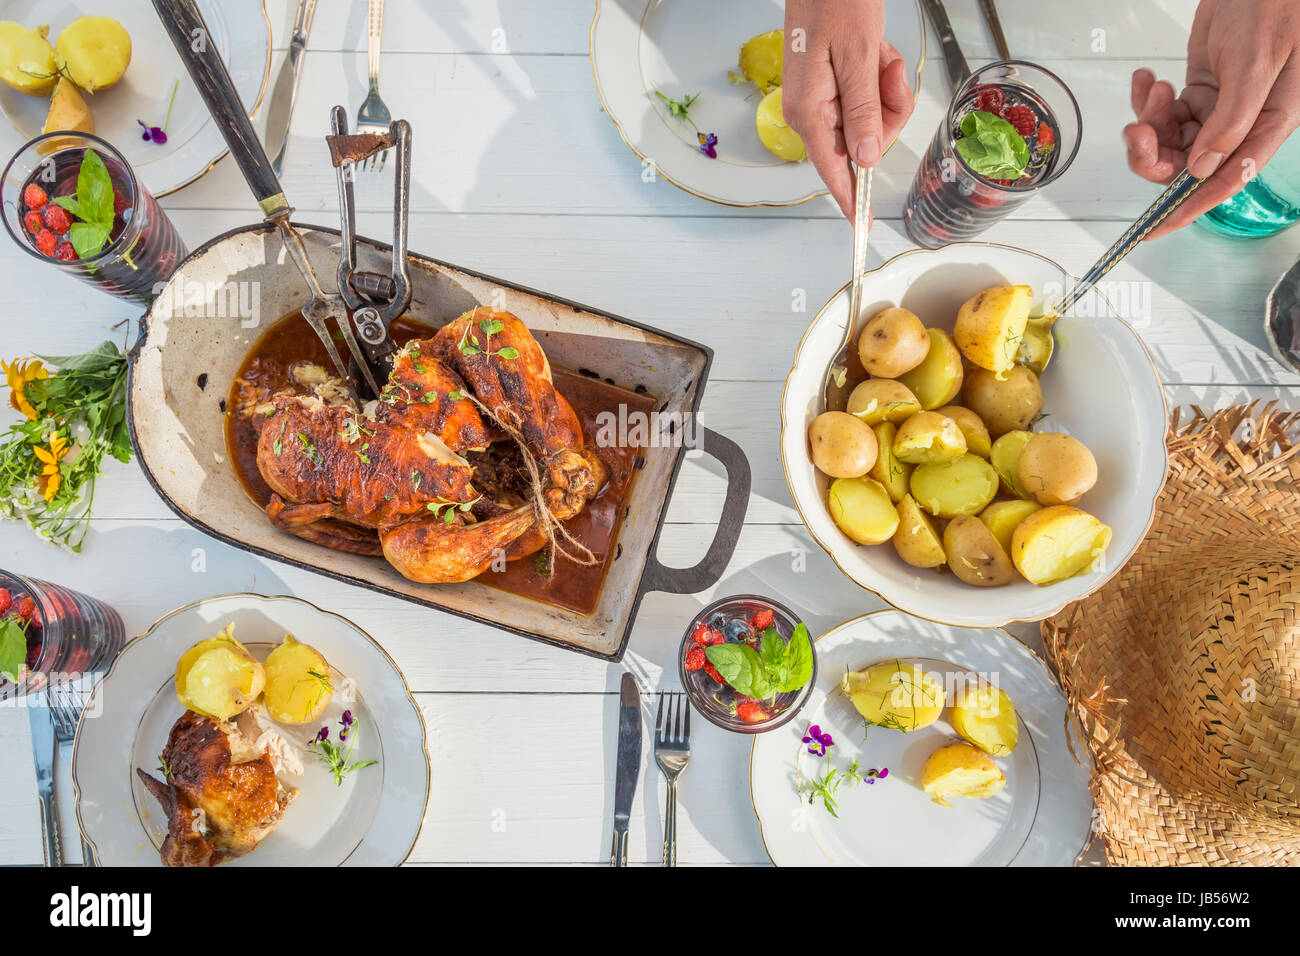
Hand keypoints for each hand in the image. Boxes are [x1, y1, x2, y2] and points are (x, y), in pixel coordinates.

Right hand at [782, 0, 914, 217]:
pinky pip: (866, 101)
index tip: (862, 223)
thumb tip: (866, 158)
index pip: (833, 168)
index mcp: (810, 110)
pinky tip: (875, 54)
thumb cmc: (834, 3)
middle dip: (888, 111)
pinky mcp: (830, 90)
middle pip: (862, 141)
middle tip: (888, 73)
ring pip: (870, 121)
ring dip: (887, 90)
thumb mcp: (858, 56)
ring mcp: (820, 102)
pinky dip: (880, 80)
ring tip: (880, 56)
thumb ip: (863, 110)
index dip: (850, 197)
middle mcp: (810, 112)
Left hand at [1123, 0, 1299, 237]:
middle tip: (1138, 132)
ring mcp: (1220, 106)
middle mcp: (1244, 123)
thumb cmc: (1277, 7)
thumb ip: (1230, 121)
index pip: (1224, 181)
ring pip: (1172, 139)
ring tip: (1152, 90)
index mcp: (1268, 125)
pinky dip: (1149, 100)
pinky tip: (1147, 78)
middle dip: (1155, 154)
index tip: (1153, 228)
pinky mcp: (1202, 88)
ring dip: (1151, 122)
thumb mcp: (1256, 64)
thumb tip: (1199, 170)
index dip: (1187, 208)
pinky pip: (1166, 111)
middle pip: (1188, 163)